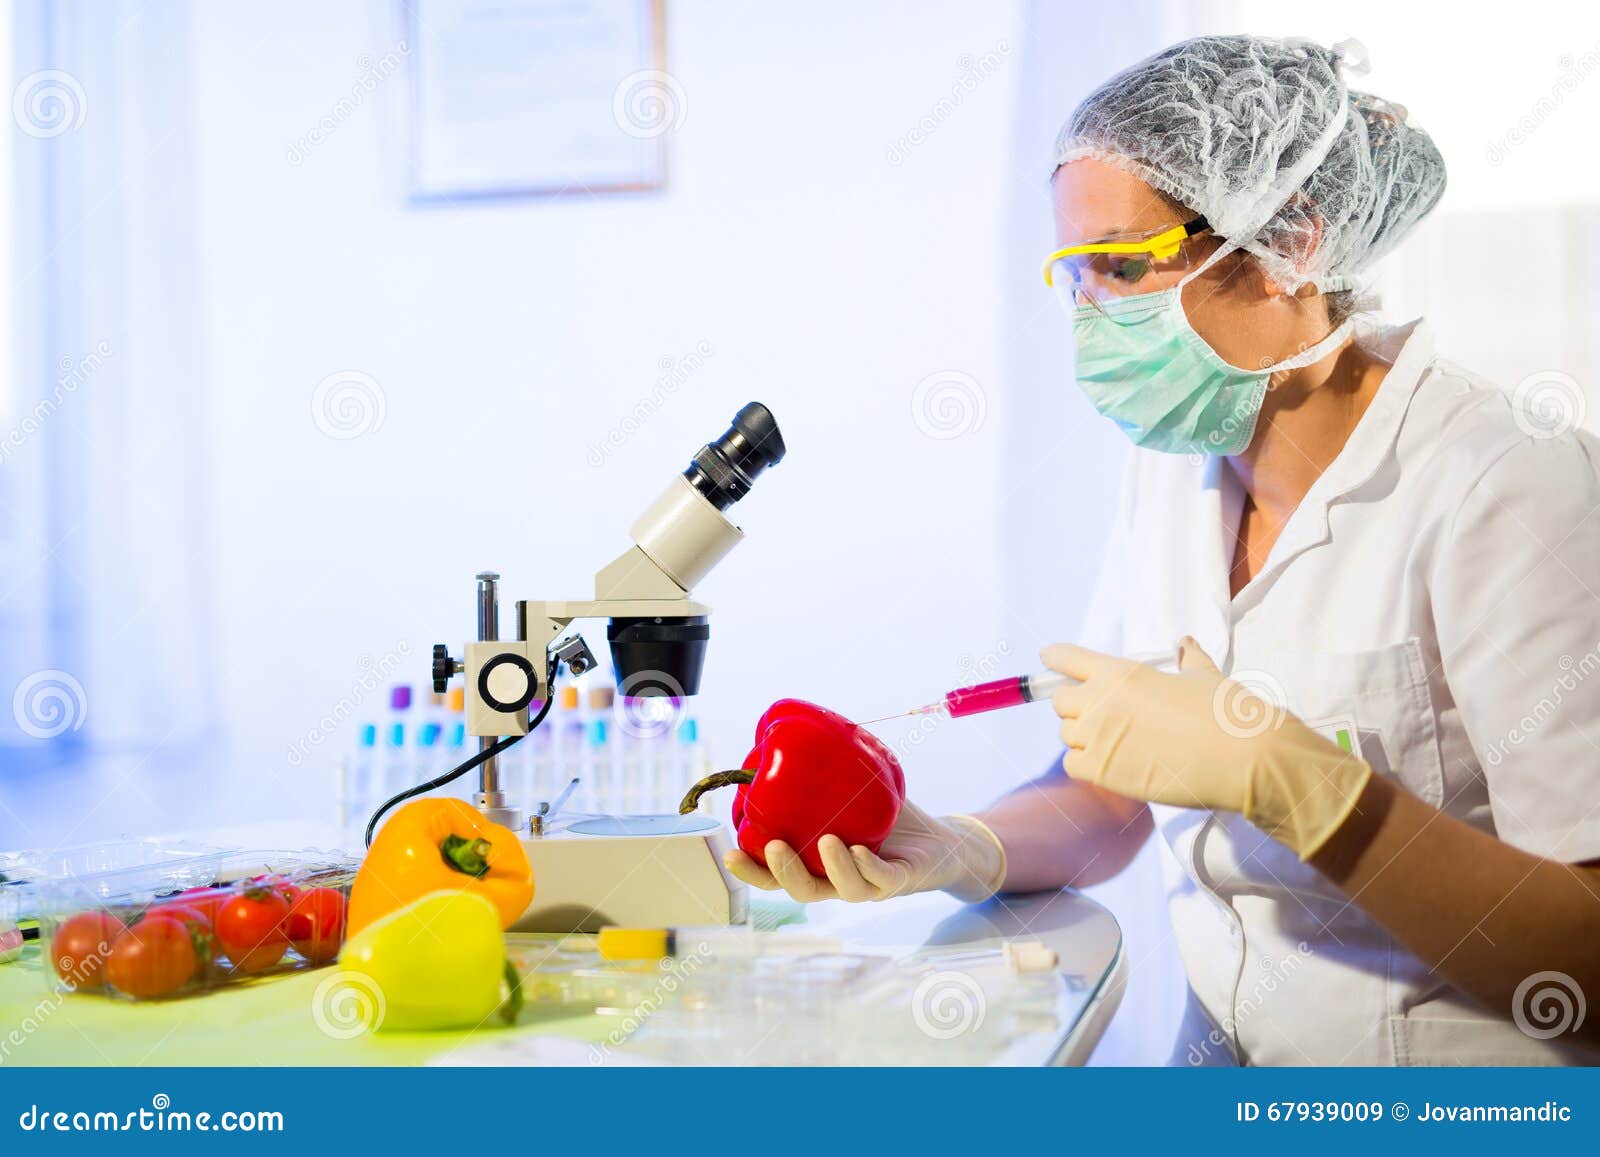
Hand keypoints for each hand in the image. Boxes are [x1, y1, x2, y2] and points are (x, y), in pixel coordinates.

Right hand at [723, 799, 1005, 903]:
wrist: (937, 842)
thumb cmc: (886, 820)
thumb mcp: (849, 793)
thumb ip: (819, 775)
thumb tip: (778, 736)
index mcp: (817, 865)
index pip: (777, 876)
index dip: (752, 870)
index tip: (731, 852)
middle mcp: (837, 880)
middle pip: (802, 891)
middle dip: (783, 874)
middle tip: (774, 846)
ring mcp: (868, 884)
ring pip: (842, 890)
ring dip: (831, 868)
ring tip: (826, 841)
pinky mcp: (899, 882)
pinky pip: (880, 880)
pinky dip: (867, 867)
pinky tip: (858, 849)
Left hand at [1042, 637, 1372, 859]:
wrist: (1244, 757)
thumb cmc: (1227, 713)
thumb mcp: (1204, 675)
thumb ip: (1186, 658)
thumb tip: (1185, 643)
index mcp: (1121, 672)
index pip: (1066, 658)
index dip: (1056, 659)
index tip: (1048, 659)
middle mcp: (1101, 701)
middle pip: (1060, 701)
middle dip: (1075, 705)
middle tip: (1101, 715)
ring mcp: (1099, 737)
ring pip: (1066, 734)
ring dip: (1082, 736)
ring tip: (1114, 742)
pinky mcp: (1103, 772)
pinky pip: (1073, 764)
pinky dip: (1085, 764)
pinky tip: (1111, 765)